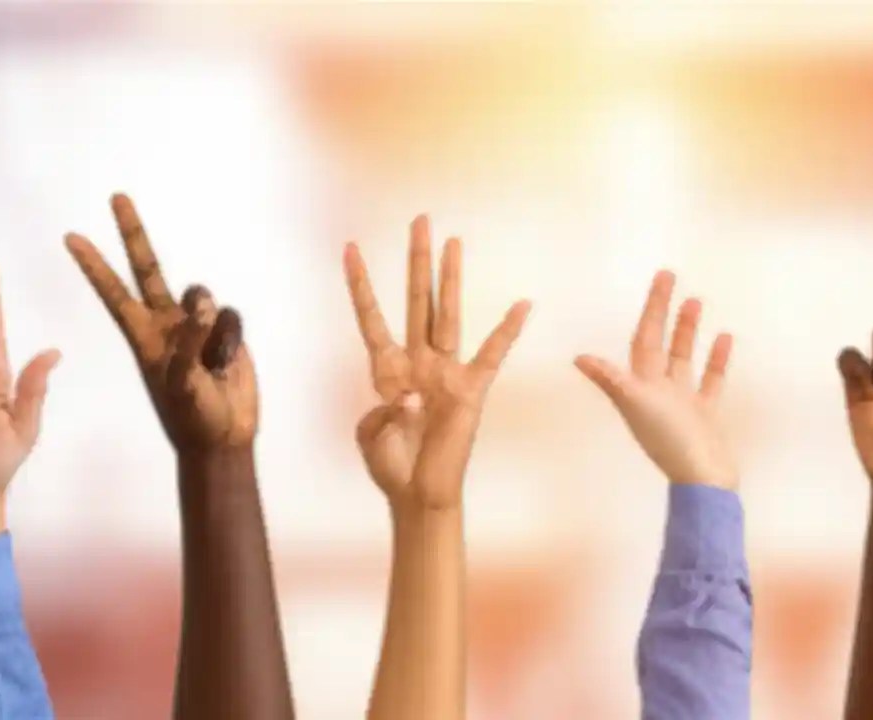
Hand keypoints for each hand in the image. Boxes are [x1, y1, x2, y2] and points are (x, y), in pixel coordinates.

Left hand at [65, 194, 253, 451]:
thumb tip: (203, 305)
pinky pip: (231, 317)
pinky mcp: (225, 332)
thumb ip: (189, 342)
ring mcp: (196, 327)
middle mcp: (166, 323)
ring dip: (211, 326)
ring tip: (212, 363)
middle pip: (148, 268)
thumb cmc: (192, 418)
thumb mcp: (180, 384)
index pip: (113, 293)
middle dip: (133, 233)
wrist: (224, 438)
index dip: (94, 265)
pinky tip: (228, 365)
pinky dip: (232, 339)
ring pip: (202, 297)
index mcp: (142, 337)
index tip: (72, 237)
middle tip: (117, 198)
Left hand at [344, 216, 529, 509]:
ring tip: (453, 241)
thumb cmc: (391, 466)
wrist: (419, 495)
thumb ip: (378, 412)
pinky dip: (507, 330)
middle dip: (416, 261)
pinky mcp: (471, 389)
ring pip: (448, 314)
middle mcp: (417, 361)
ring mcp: (445, 371)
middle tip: (419, 220)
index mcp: (386, 369)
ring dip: (450, 278)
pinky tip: (522, 304)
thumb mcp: (368, 434)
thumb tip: (406, 399)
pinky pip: (492, 354)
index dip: (360, 283)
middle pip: (415, 300)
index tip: (350, 247)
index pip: (372, 316)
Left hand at [574, 271, 736, 489]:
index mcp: (642, 385)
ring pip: (684, 357)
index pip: (645, 337)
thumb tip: (578, 358)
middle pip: (661, 342)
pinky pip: (711, 380)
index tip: (661, 278)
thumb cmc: (669, 442)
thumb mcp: (639, 406)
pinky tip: (724, 337)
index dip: (652, 307)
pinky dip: (716, 359)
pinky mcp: (705, 414)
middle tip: (670, 276)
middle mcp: (659, 390)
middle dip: (664, 310)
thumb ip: (612, 381)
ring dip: (688, 330)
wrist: (703, 481)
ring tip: (696, 301)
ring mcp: (683, 401)